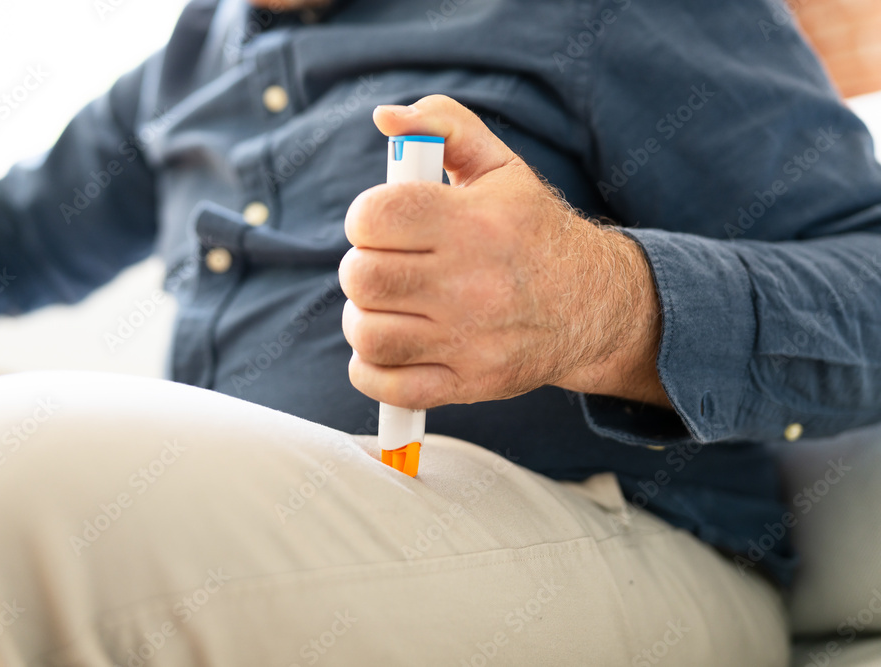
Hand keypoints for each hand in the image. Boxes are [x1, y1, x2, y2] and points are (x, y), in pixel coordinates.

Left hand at [339, 95, 670, 409]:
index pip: (376, 217)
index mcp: (475, 224)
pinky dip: (370, 369)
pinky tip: (389, 346)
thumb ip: (443, 126)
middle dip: (362, 267)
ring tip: (386, 306)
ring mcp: (471, 340)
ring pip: (368, 334)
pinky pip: (389, 386)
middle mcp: (473, 284)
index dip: (365, 218)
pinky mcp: (470, 382)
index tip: (383, 224)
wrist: (594, 305)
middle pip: (363, 278)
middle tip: (385, 265)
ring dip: (363, 318)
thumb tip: (386, 117)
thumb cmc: (532, 231)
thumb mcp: (499, 165)